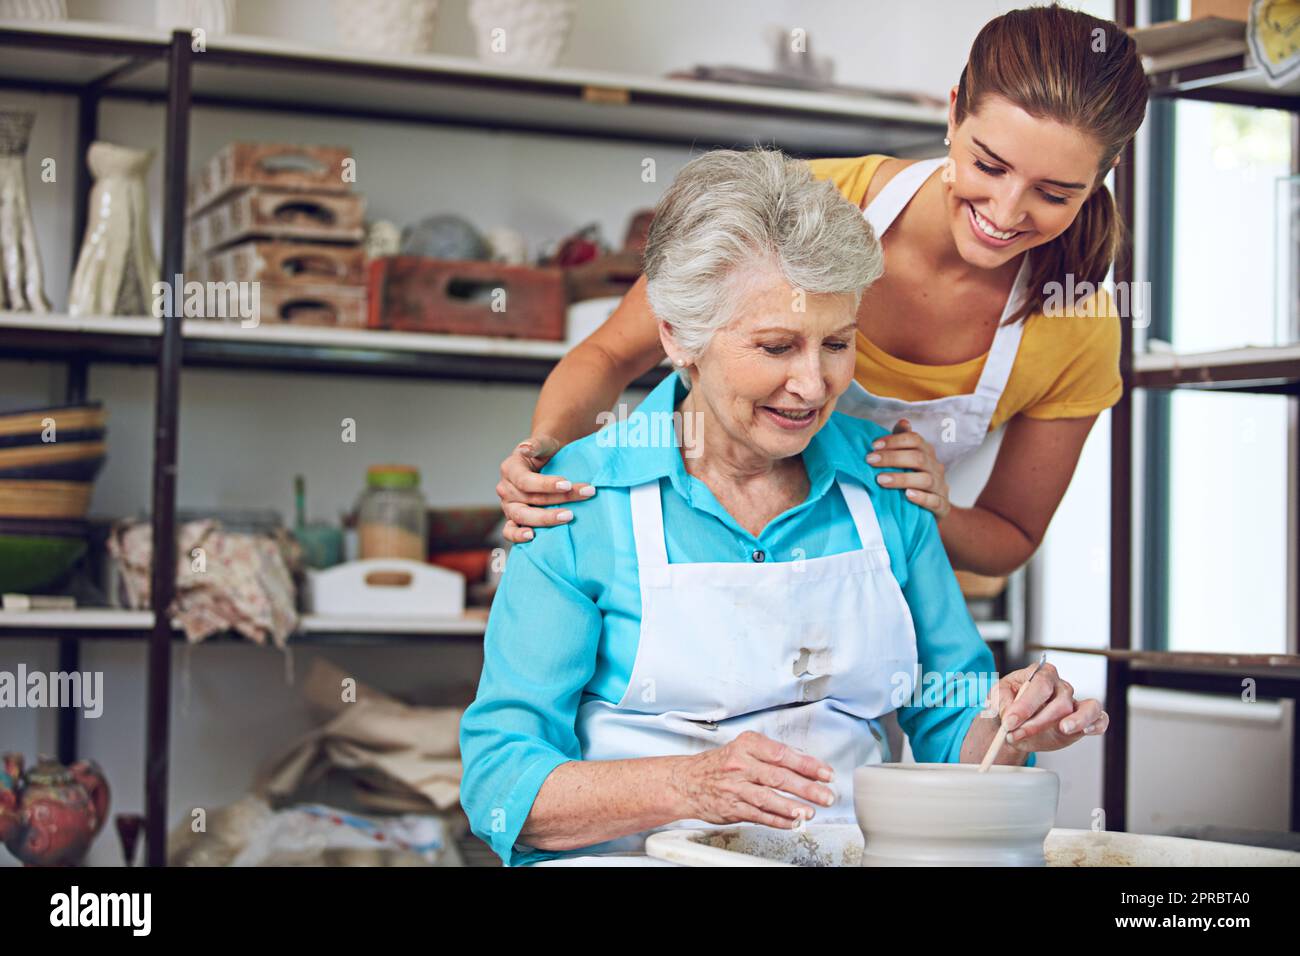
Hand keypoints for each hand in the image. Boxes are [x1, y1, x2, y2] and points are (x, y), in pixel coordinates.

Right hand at [496, 436, 593, 542]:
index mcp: (510, 469)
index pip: (525, 480)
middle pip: (528, 499)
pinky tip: (533, 537)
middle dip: (556, 501)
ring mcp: (508, 506)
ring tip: (567, 517)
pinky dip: (517, 536)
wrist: (548, 462)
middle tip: (578, 502)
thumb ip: (536, 445)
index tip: (568, 484)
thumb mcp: (544, 444)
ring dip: (545, 519)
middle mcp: (506, 488)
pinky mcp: (513, 519)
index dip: (546, 484)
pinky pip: (509, 531)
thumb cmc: (547, 453)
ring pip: (521, 517)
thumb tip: (526, 448)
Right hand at [671, 730, 836, 828]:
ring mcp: (735, 787)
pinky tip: (791, 822)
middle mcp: (741, 764)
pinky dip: (777, 820)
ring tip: (810, 812)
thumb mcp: (743, 749)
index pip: (783, 754)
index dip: (807, 765)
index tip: (825, 773)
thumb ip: (772, 754)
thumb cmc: (719, 765)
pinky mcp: (732, 807)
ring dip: (793, 807)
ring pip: (769, 797)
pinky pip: (758, 815)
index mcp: (747, 745)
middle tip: (826, 795)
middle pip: (779, 776)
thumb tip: (804, 762)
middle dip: (807, 788)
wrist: (686, 781)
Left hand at [866, 419, 949, 519]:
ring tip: (880, 480)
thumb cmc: (913, 481)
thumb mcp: (907, 461)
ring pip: (925, 479)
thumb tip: (903, 421)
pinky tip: (907, 496)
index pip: (914, 440)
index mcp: (927, 453)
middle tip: (870, 461)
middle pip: (918, 458)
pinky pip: (934, 501)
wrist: (931, 510)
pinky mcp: (942, 506)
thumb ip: (903, 443)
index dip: (894, 440)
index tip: (873, 446)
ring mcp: (940, 487)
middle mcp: (935, 467)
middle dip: (892, 458)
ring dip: (901, 478)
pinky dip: (921, 498)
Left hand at [988, 661, 1108, 754]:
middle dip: (1037, 721)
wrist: (1013, 726)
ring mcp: (1074, 703)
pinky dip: (1097, 724)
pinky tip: (1087, 730)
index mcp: (1040, 674)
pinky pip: (1100, 719)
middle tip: (1016, 734)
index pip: (1039, 684)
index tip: (1010, 721)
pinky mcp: (1083, 721)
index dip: (1025, 704)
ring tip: (1063, 728)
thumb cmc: (1007, 706)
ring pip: (1086, 708)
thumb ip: (1001, 701)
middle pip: (1059, 701)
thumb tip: (1010, 713)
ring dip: (1076, 720)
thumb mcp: (996, 698)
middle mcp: (1060, 686)